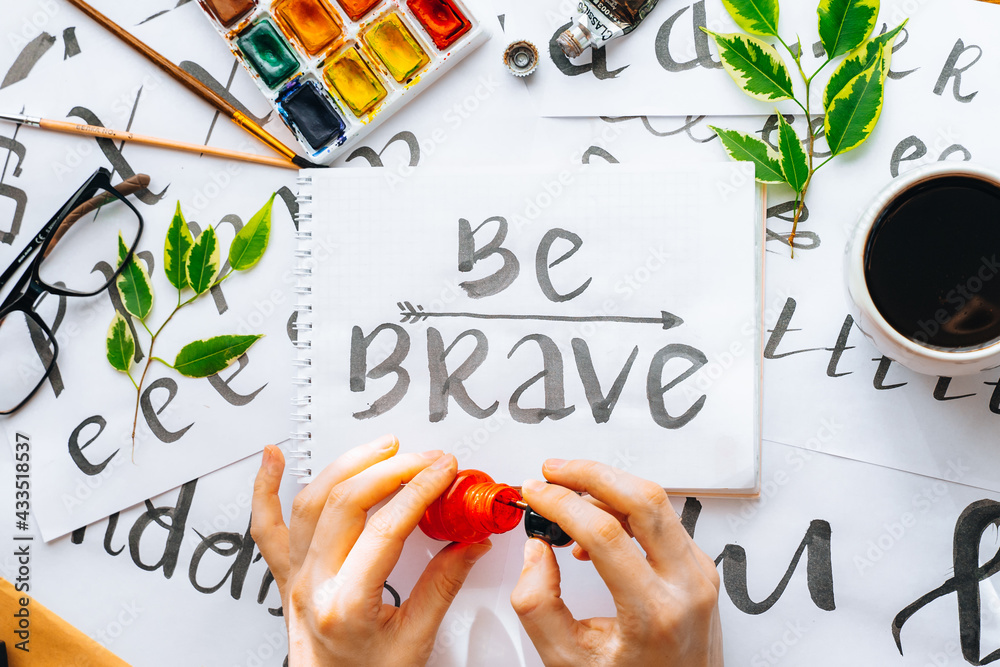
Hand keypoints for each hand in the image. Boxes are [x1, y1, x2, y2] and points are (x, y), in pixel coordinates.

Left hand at [251, 436, 491, 665]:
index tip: (443, 471)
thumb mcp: (414, 641)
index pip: (385, 529)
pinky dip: (265, 488)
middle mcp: (312, 584)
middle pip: (345, 503)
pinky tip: (272, 459)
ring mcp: (295, 576)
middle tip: (426, 458)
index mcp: (346, 604)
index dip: (419, 491)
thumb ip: (442, 586)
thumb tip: (469, 543)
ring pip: (310, 502)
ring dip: (347, 464)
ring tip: (382, 447)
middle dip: (392, 469)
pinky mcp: (287, 574)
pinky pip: (266, 525)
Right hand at [511, 460, 722, 666]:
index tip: (536, 494)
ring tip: (568, 499)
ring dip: (608, 488)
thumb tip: (537, 550)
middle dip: (590, 473)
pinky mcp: (699, 566)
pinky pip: (662, 519)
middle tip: (554, 471)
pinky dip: (624, 509)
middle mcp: (687, 587)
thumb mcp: (568, 661)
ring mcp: (699, 573)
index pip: (605, 534)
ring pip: (656, 502)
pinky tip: (597, 524)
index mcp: (654, 613)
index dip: (562, 504)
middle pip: (643, 499)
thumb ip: (538, 605)